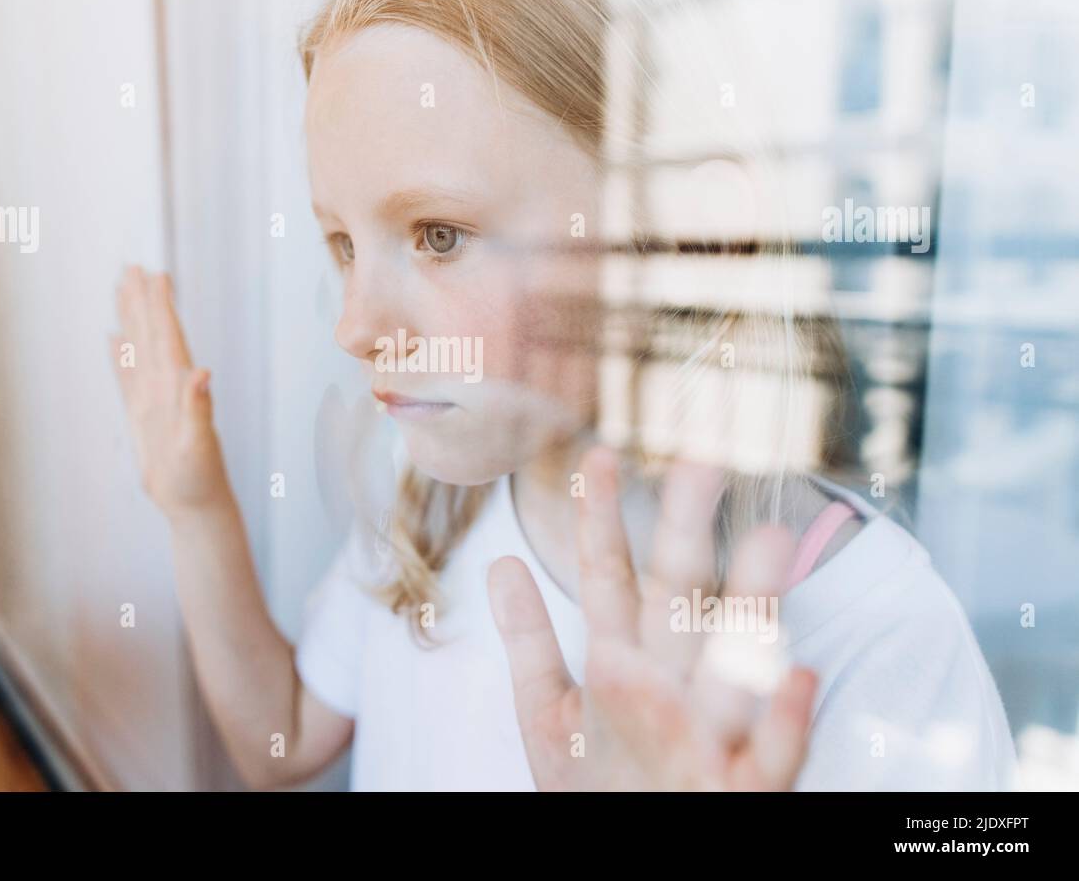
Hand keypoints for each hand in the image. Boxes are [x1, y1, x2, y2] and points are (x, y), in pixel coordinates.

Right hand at [111, 266, 227, 517]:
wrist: (195, 505)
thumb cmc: (200, 480)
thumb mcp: (198, 446)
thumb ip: (199, 408)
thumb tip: (201, 372)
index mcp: (179, 389)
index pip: (169, 338)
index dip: (162, 307)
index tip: (156, 274)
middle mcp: (167, 388)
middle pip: (153, 334)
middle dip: (144, 301)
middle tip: (133, 266)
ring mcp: (154, 400)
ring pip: (139, 349)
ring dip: (132, 319)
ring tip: (122, 289)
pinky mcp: (142, 416)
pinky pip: (127, 377)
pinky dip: (119, 356)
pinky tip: (113, 338)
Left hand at [487, 447, 817, 789]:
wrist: (637, 850)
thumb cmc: (599, 784)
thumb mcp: (549, 714)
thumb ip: (530, 641)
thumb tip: (499, 564)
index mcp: (622, 664)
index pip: (612, 579)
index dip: (601, 519)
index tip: (597, 455)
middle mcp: (672, 685)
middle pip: (679, 599)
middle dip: (685, 531)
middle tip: (700, 460)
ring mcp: (710, 733)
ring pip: (733, 663)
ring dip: (752, 604)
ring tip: (771, 538)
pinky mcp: (745, 787)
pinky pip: (771, 755)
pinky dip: (785, 720)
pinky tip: (799, 675)